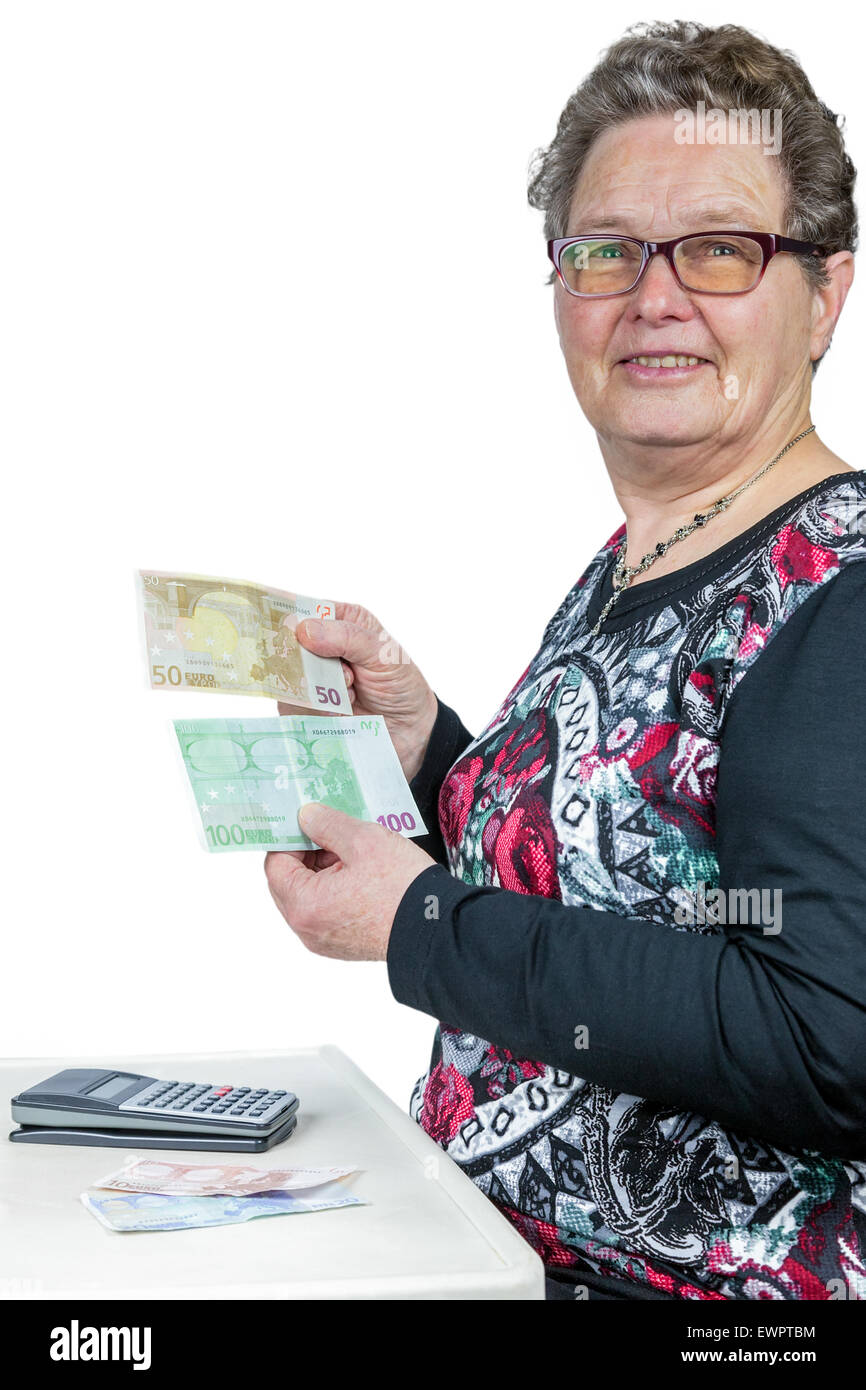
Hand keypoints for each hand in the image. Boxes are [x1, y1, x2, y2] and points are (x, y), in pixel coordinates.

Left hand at [264, 802, 436, 959]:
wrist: (437, 929)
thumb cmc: (402, 888)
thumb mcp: (364, 840)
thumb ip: (327, 824)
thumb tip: (306, 816)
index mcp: (304, 905)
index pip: (276, 863)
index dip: (290, 837)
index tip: (308, 819)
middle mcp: (307, 929)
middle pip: (290, 881)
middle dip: (308, 853)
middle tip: (334, 832)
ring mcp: (324, 940)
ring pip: (310, 895)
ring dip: (324, 870)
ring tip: (355, 852)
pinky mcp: (343, 945)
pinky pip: (327, 910)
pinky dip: (336, 889)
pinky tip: (363, 874)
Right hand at [275, 602, 438, 782]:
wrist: (407, 732)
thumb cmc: (400, 685)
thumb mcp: (383, 654)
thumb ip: (348, 637)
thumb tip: (304, 630)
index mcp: (340, 621)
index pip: (303, 609)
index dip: (293, 618)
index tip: (296, 634)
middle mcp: (319, 646)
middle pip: (287, 644)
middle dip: (312, 662)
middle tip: (347, 675)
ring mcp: (308, 678)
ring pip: (288, 677)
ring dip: (321, 689)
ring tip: (351, 695)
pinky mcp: (303, 708)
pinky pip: (293, 707)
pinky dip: (319, 711)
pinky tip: (343, 712)